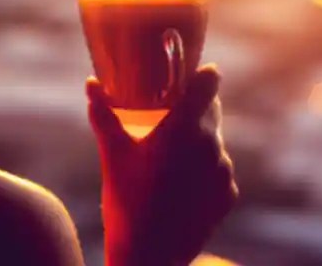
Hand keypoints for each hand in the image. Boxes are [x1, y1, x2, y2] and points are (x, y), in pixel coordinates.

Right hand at [87, 65, 237, 265]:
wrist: (148, 258)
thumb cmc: (126, 203)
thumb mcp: (112, 154)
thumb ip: (103, 115)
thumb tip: (92, 84)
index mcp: (184, 129)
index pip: (209, 83)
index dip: (203, 75)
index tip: (194, 74)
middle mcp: (211, 146)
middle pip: (211, 112)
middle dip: (193, 111)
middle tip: (169, 118)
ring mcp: (223, 172)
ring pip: (214, 144)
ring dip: (198, 143)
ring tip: (170, 160)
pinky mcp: (228, 195)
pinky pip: (219, 171)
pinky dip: (204, 172)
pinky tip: (181, 185)